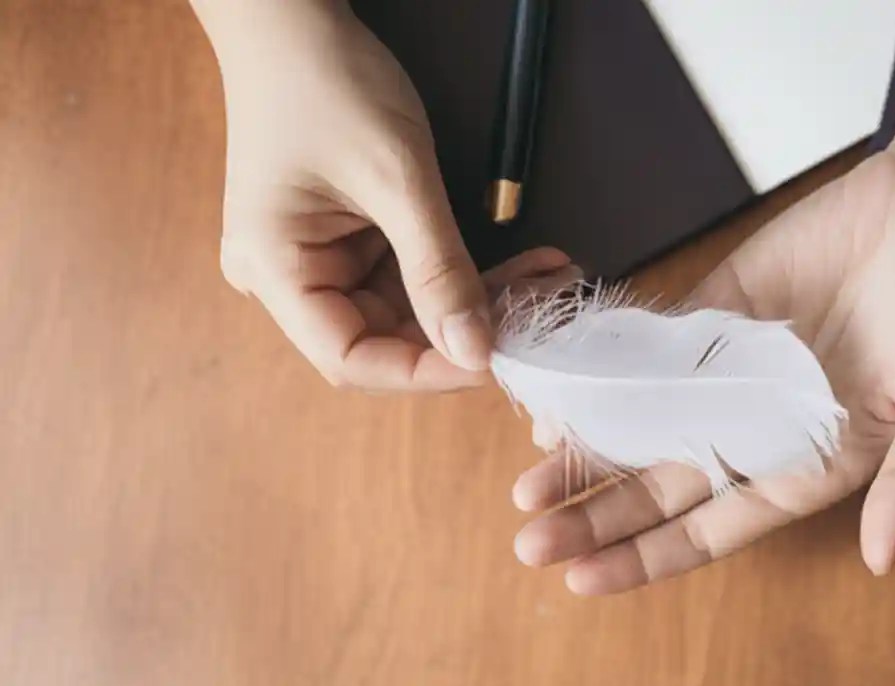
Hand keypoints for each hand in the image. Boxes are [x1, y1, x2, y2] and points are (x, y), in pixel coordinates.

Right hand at [214, 7, 510, 389]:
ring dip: (482, 301)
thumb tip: (478, 352)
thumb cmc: (327, 83)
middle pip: (386, 337)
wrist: (295, 19)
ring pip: (411, 310)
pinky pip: (414, 275)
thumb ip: (438, 269)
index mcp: (274, 270)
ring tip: (550, 281)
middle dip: (470, 330)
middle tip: (543, 314)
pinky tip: (526, 266)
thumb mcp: (395, 178)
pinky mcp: (351, 241)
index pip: (351, 358)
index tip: (494, 360)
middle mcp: (289, 277)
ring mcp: (322, 259)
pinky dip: (468, 273)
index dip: (424, 371)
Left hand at [511, 144, 894, 592]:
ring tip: (525, 489)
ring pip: (646, 424)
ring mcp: (734, 366)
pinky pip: (649, 349)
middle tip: (529, 544)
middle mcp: (765, 423)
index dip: (653, 556)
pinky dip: (604, 374)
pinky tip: (559, 398)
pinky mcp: (717, 309)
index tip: (584, 581)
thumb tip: (882, 558)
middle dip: (600, 518)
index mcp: (818, 459)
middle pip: (666, 485)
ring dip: (588, 454)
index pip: (720, 525)